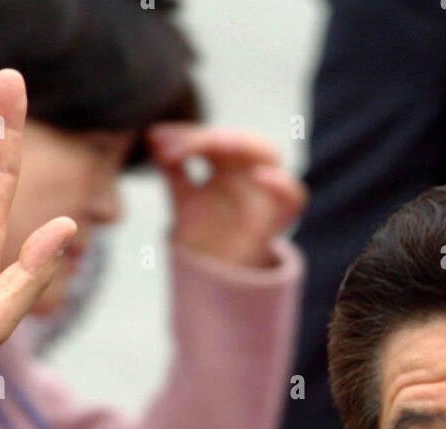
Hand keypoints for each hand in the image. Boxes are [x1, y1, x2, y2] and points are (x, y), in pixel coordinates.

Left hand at [145, 124, 306, 268]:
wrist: (213, 277)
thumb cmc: (202, 236)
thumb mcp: (183, 198)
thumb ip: (173, 168)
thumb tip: (151, 137)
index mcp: (227, 165)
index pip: (211, 136)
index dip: (186, 135)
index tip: (157, 142)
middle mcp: (249, 173)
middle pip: (238, 140)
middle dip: (209, 138)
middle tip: (179, 148)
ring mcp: (266, 193)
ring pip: (268, 154)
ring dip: (242, 144)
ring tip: (214, 144)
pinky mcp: (279, 218)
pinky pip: (294, 196)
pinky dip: (282, 184)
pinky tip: (259, 176)